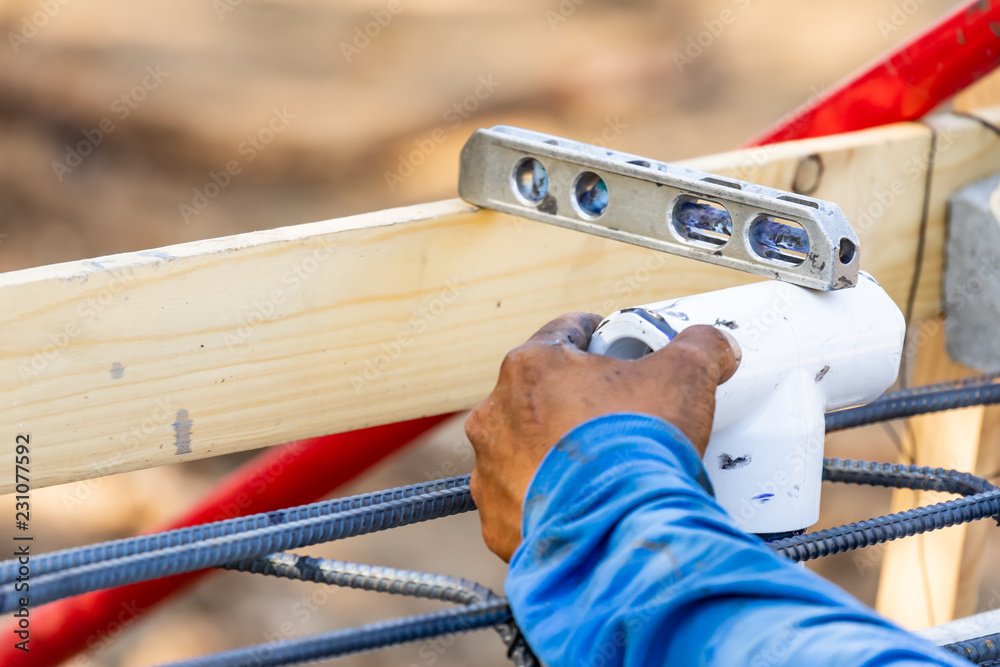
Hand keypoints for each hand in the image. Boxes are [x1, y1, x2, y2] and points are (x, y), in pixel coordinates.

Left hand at [465, 312, 740, 561]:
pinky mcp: (497, 519)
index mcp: (530, 367)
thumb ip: (698, 348)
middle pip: (542, 394)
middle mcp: (497, 416)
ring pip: (525, 449)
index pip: (565, 334)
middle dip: (578, 403)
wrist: (622, 533)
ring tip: (604, 469)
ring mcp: (491, 471)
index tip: (618, 351)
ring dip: (556, 455)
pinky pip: (521, 502)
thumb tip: (712, 345)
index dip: (600, 339)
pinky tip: (585, 505)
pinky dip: (549, 502)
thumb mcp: (684, 375)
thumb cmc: (637, 449)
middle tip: (620, 418)